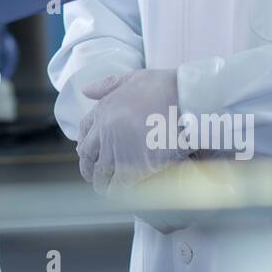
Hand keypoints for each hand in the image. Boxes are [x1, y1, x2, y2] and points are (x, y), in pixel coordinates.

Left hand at [77, 68, 187, 192]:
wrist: (188, 100)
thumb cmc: (166, 87)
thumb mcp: (132, 78)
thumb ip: (107, 85)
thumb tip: (85, 90)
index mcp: (104, 109)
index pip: (84, 130)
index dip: (86, 143)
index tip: (90, 152)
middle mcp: (105, 130)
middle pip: (88, 155)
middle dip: (90, 167)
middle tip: (95, 175)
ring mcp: (118, 149)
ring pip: (100, 173)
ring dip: (101, 182)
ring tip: (107, 188)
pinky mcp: (135, 166)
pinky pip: (118, 185)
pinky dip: (117, 191)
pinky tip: (121, 194)